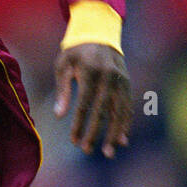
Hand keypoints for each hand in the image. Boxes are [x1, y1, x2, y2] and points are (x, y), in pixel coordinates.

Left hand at [53, 43, 130, 157]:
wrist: (99, 34)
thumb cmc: (75, 52)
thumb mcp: (63, 65)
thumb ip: (62, 90)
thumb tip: (59, 115)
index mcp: (91, 71)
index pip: (85, 104)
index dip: (79, 124)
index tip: (73, 140)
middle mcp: (109, 76)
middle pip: (104, 111)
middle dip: (96, 133)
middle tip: (87, 151)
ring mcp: (121, 80)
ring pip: (119, 111)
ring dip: (114, 134)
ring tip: (108, 152)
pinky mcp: (127, 83)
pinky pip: (128, 107)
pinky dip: (125, 124)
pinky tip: (121, 140)